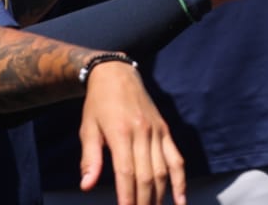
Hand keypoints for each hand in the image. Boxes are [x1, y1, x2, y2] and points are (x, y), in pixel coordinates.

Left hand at [79, 61, 185, 204]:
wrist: (117, 74)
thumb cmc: (98, 104)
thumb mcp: (87, 129)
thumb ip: (90, 159)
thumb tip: (86, 187)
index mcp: (121, 133)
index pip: (127, 172)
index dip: (127, 196)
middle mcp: (143, 133)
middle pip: (147, 176)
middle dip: (144, 201)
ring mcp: (157, 132)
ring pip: (163, 170)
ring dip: (160, 196)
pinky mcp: (165, 131)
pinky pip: (176, 159)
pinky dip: (180, 181)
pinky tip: (181, 200)